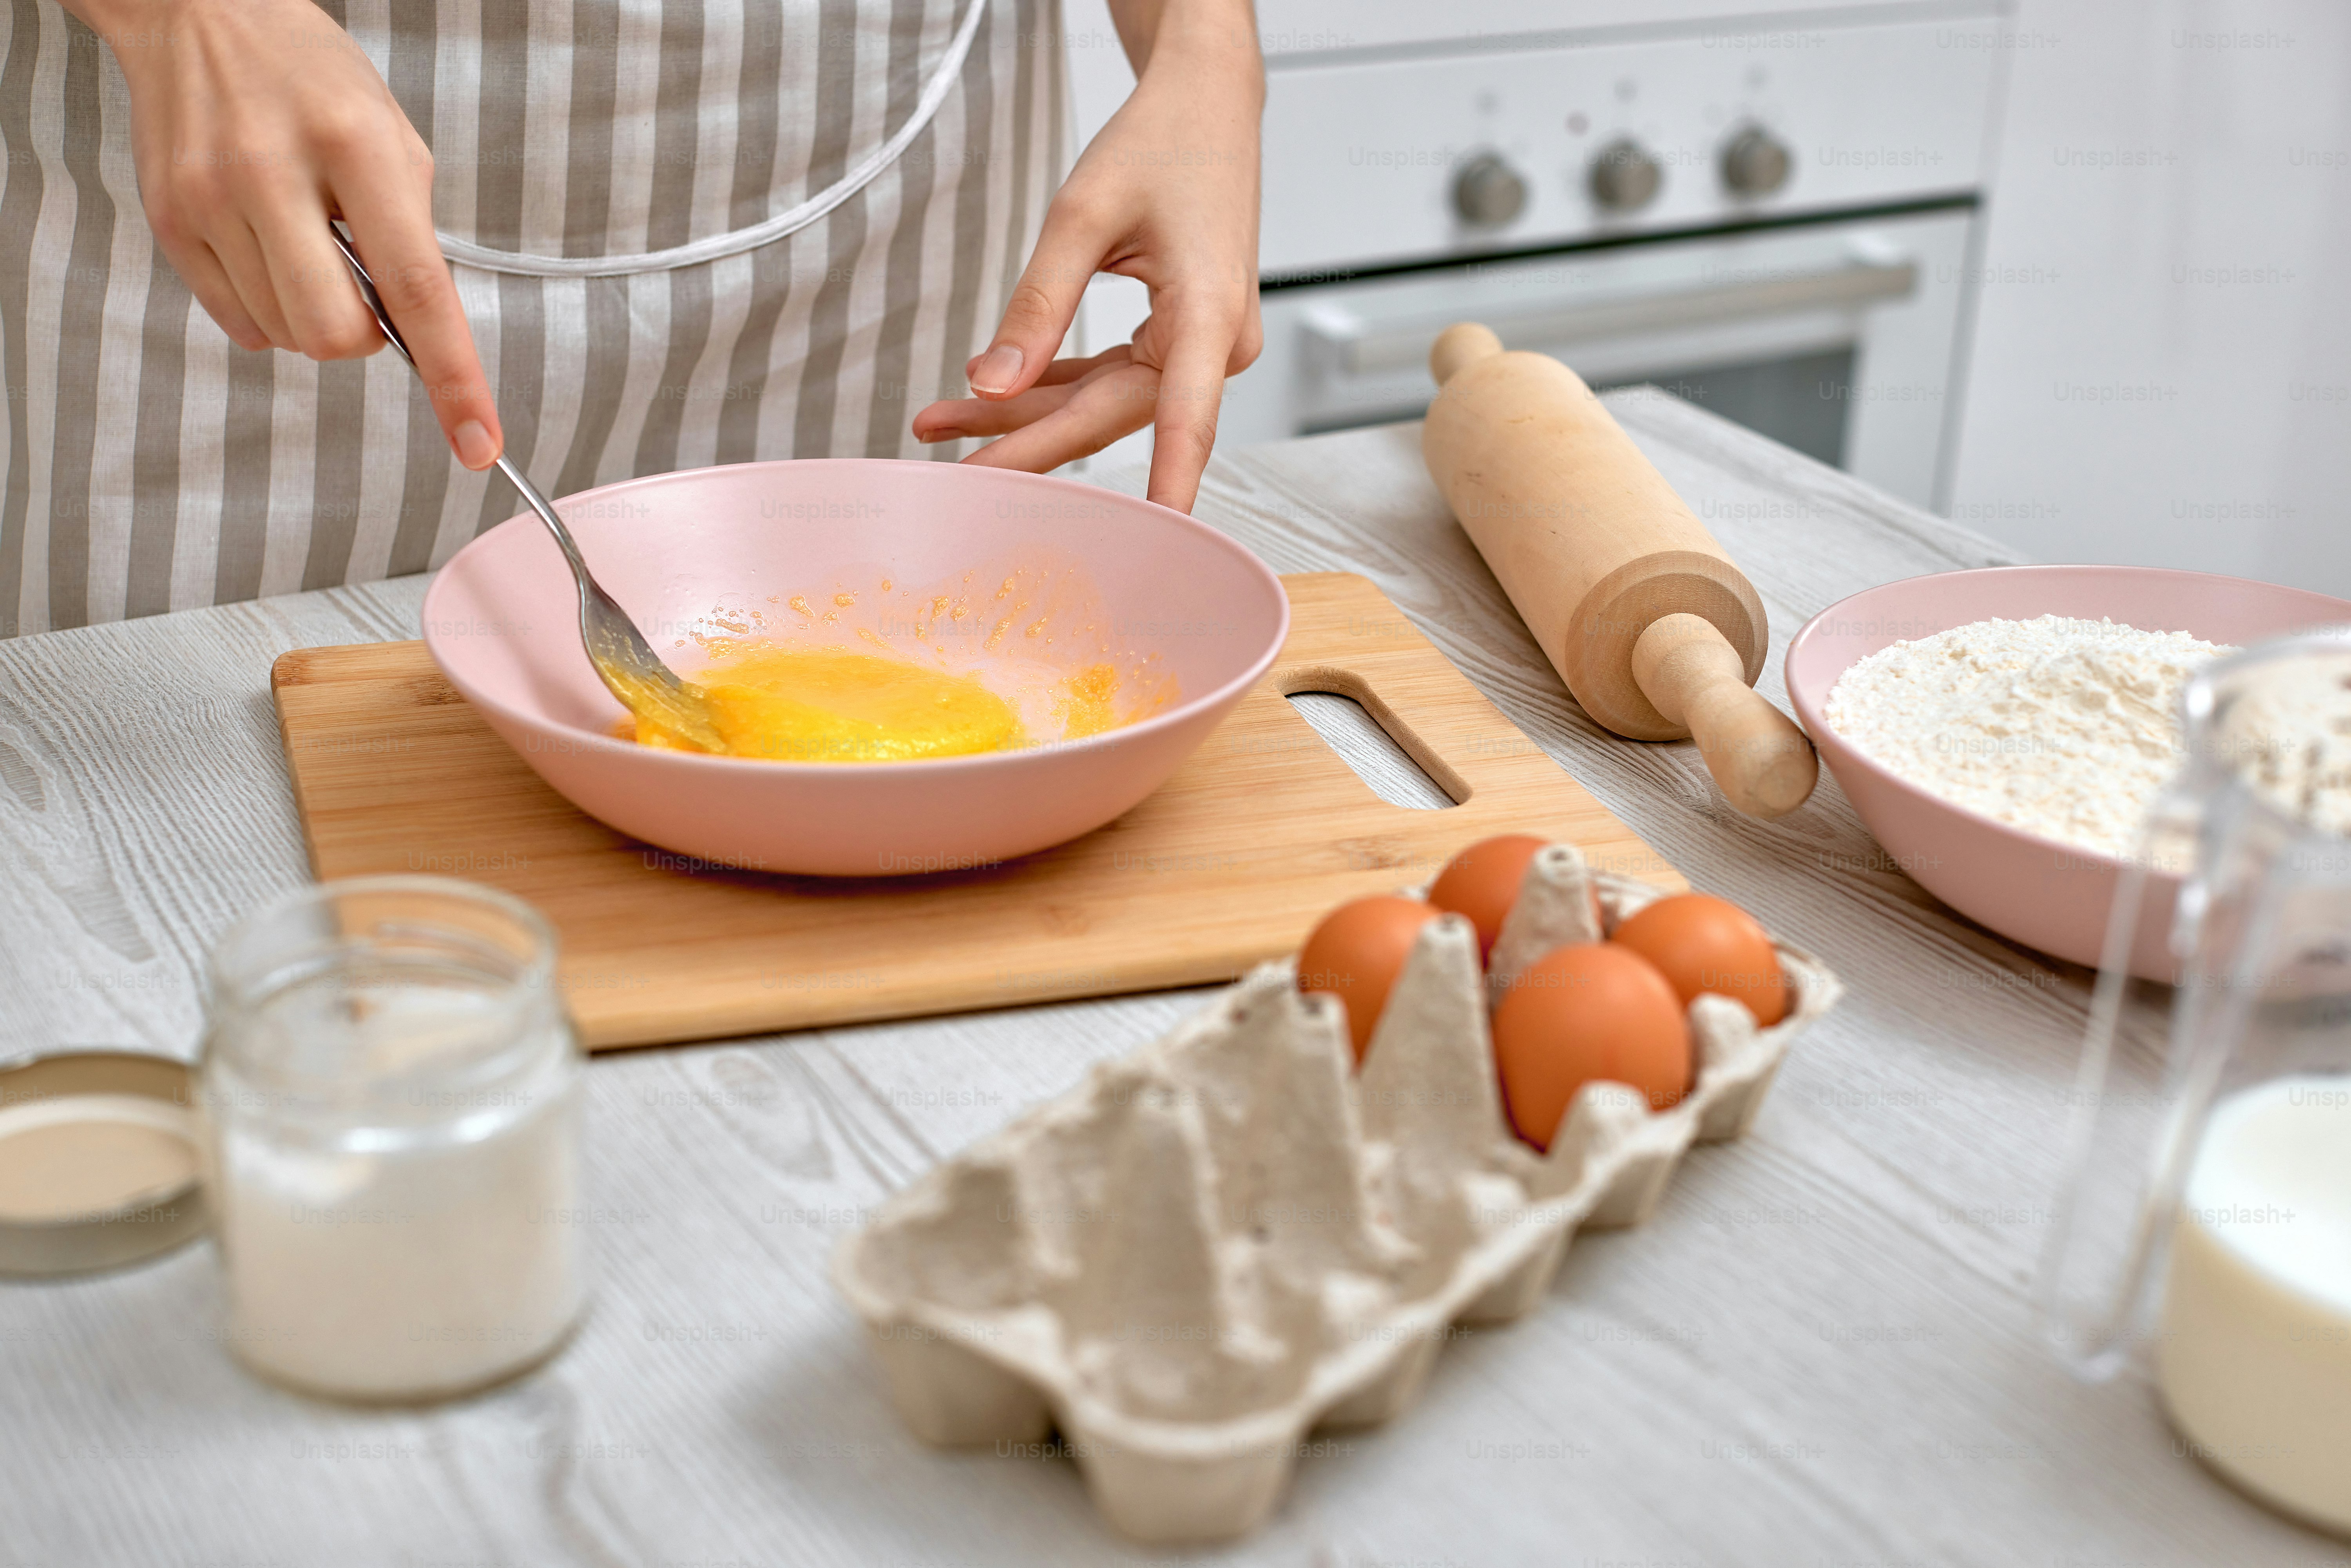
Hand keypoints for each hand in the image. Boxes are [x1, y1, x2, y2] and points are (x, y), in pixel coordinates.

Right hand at [72, 0, 500, 467]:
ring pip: (285, 335)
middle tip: (360, 287)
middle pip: (334, 333)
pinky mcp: (168, 218)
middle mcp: (274, 172)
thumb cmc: (315, 81)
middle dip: (361, 336)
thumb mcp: (393, 140)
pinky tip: (265, 247)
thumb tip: (419, 335)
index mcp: (356, 146)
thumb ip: (412, 238)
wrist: (201, 15)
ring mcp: (210, 197)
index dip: (454, 378)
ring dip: (311, 315)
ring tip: (303, 243)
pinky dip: (267, 308)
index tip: (481, 445)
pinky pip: (237, 321)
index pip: (418, 290)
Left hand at [912, 13, 1262, 511]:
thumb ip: (1039, 305)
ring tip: (939, 425)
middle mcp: (1219, 346)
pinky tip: (989, 397)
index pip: (1185, 419)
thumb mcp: (1083, 215)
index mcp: (1211, 314)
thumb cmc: (1162, 144)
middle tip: (949, 472)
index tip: (1154, 535)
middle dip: (1026, 442)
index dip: (1168, 482)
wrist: (1208, 102)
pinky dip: (1051, 387)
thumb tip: (992, 382)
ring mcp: (1203, 348)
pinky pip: (1109, 378)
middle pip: (1112, 416)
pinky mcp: (1180, 340)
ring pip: (1102, 402)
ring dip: (1024, 416)